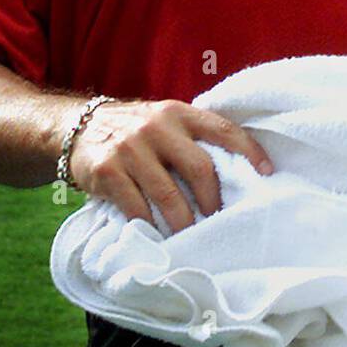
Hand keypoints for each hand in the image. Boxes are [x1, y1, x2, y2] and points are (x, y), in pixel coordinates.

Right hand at [69, 98, 273, 233]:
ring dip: (183, 220)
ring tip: (190, 234)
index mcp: (178, 112)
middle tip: (217, 217)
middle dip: (213, 198)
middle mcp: (156, 125)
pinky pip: (135, 205)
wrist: (79, 126)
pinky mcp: (107, 170)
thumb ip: (192, 138)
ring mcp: (130, 147)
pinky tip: (155, 233)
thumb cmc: (135, 131)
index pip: (222, 129)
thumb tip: (238, 171)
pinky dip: (149, 224)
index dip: (248, 151)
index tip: (267, 174)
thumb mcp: (165, 122)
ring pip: (168, 192)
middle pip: (199, 166)